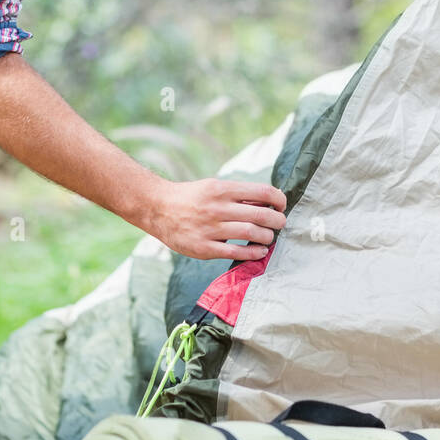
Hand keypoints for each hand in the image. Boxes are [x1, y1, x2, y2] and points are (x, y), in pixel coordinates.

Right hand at [148, 178, 286, 260]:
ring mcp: (210, 228)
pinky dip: (253, 252)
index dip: (278, 199)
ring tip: (269, 237)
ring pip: (251, 233)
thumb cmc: (191, 197)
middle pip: (260, 214)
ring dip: (267, 236)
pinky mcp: (203, 248)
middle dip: (277, 220)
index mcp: (222, 188)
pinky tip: (260, 251)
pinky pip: (235, 252)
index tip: (281, 205)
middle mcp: (217, 207)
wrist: (158, 208)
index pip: (262, 191)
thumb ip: (238, 195)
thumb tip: (269, 201)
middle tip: (280, 223)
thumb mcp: (213, 187)